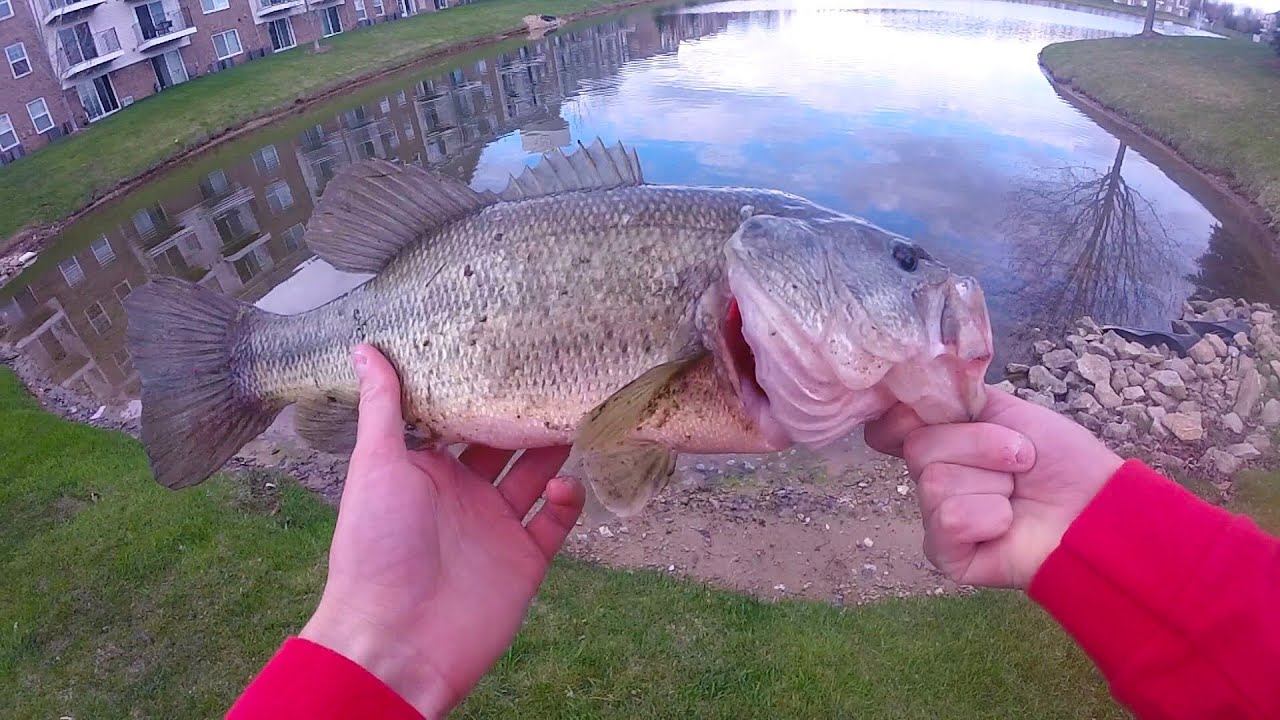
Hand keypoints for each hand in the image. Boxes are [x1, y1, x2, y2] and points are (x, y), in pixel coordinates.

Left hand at [300, 344, 584, 716]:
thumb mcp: (376, 465)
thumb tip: (365, 346)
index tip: (507, 351)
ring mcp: (496, 527)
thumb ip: (382, 407)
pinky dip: (567, 501)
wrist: (397, 637)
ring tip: (574, 417)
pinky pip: (556, 522)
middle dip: (525, 415)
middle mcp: (463, 494)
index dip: (480, 391)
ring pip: (536, 476)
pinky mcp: (524, 560)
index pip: (459, 421)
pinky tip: (566, 485)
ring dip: (553, 450)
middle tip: (556, 377)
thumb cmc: (375, 546)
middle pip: (504, 444)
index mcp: (426, 470)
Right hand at [865, 387, 1122, 588]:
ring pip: (936, 482)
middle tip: (1019, 459)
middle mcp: (929, 478)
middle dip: (980, 447)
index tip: (942, 414)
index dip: (904, 418)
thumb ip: (954, 396)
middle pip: (917, 449)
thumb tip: (911, 379)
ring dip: (993, 482)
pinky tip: (1009, 524)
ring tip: (1017, 494)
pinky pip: (950, 520)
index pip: (886, 426)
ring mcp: (934, 518)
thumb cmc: (1059, 458)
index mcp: (938, 441)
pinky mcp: (945, 554)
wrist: (1095, 506)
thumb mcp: (1006, 408)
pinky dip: (990, 516)